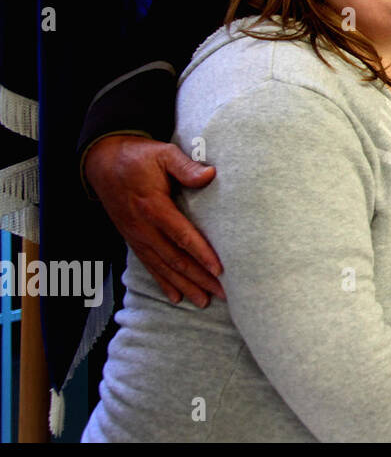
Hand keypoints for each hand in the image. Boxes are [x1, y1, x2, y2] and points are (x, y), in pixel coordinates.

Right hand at [84, 135, 222, 305]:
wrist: (103, 161)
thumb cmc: (138, 157)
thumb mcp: (163, 154)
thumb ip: (186, 167)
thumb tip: (211, 174)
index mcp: (153, 207)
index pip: (182, 236)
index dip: (201, 254)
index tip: (220, 270)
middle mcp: (143, 227)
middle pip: (175, 258)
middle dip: (199, 278)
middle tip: (222, 294)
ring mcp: (136, 236)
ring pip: (163, 267)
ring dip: (184, 286)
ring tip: (203, 301)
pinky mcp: (132, 239)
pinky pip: (149, 265)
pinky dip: (163, 282)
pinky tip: (176, 297)